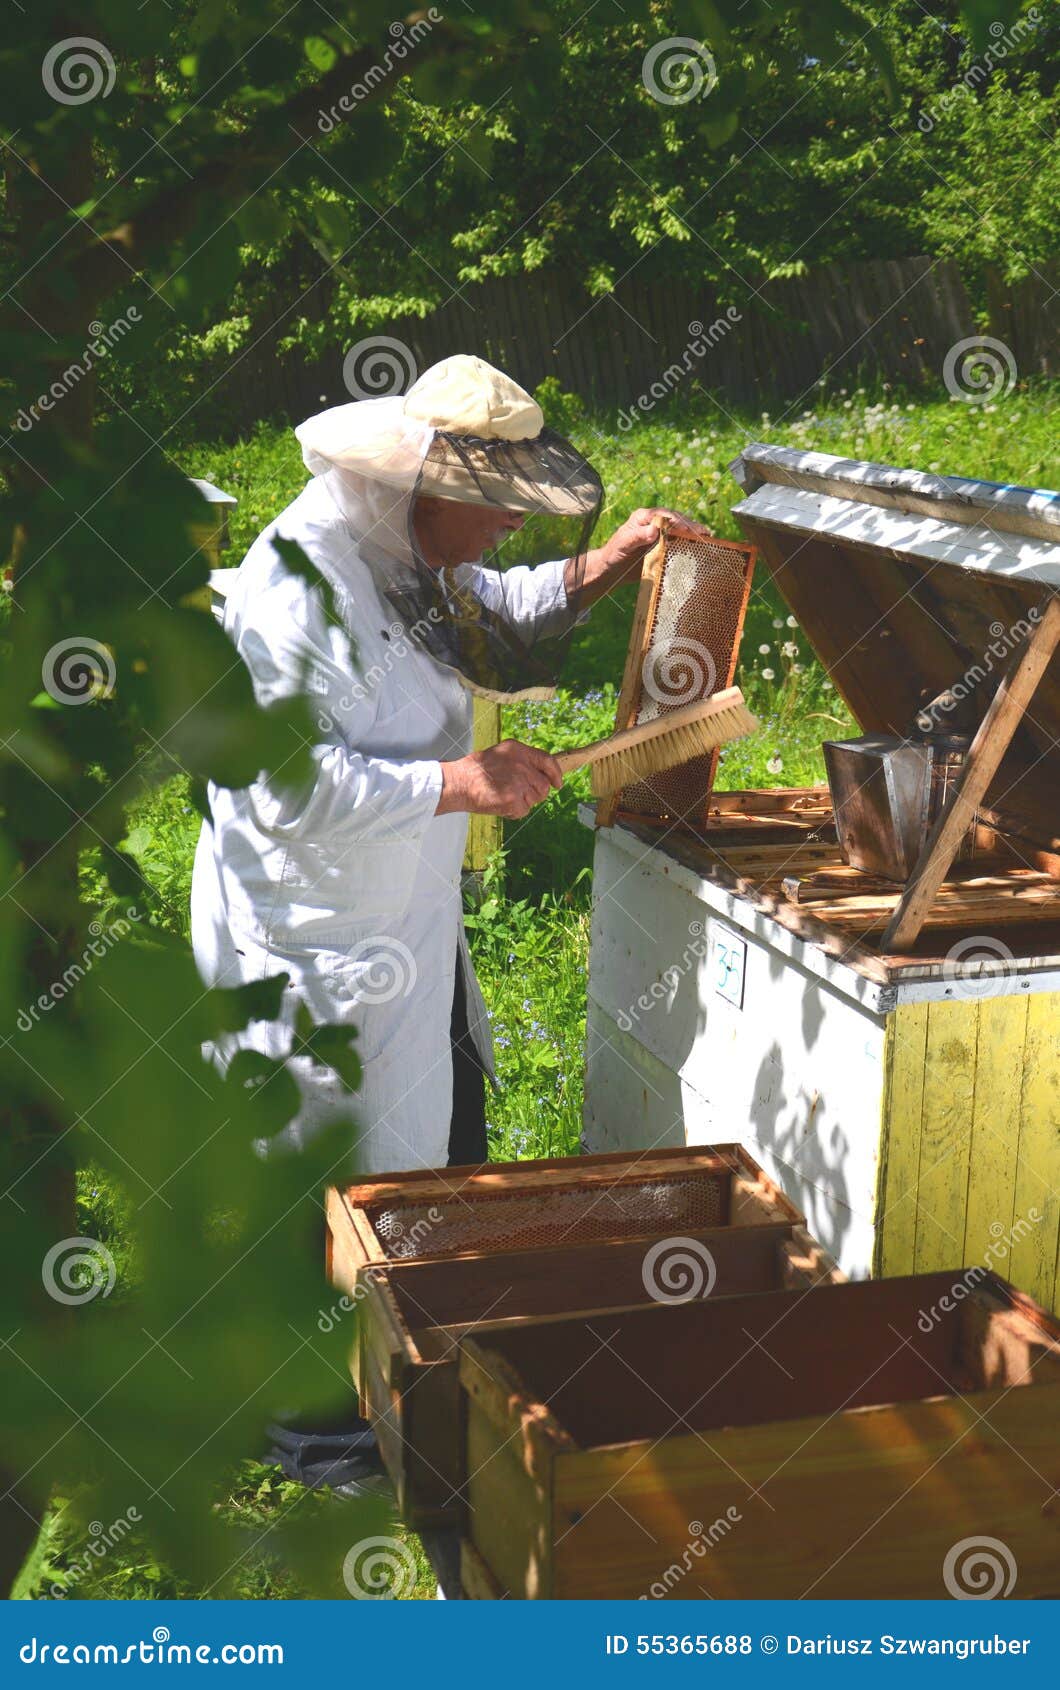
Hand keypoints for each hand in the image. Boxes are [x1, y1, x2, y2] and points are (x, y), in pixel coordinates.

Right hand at [436, 740, 563, 818]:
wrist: (458, 783)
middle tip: (518, 793)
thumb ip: (522, 760)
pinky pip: (523, 811)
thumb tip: (542, 774)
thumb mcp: (501, 754)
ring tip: (504, 796)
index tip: (558, 783)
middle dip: (535, 793)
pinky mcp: (513, 800)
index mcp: (518, 750)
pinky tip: (500, 804)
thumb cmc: (476, 770)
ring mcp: (518, 783)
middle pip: (543, 786)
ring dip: (523, 802)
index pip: (548, 761)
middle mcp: (521, 765)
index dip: (556, 774)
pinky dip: (513, 812)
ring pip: (535, 800)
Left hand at [599, 507, 713, 579]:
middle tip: (703, 533)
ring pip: (680, 530)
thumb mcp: (623, 544)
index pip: (662, 515)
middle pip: (675, 520)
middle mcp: (654, 522)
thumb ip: (637, 536)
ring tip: (707, 538)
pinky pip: (679, 542)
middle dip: (689, 526)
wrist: (613, 568)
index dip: (675, 520)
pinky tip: (700, 547)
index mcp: (643, 517)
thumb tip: (654, 530)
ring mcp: (660, 533)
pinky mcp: (664, 544)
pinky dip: (690, 544)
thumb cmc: (614, 553)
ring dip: (693, 534)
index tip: (685, 528)